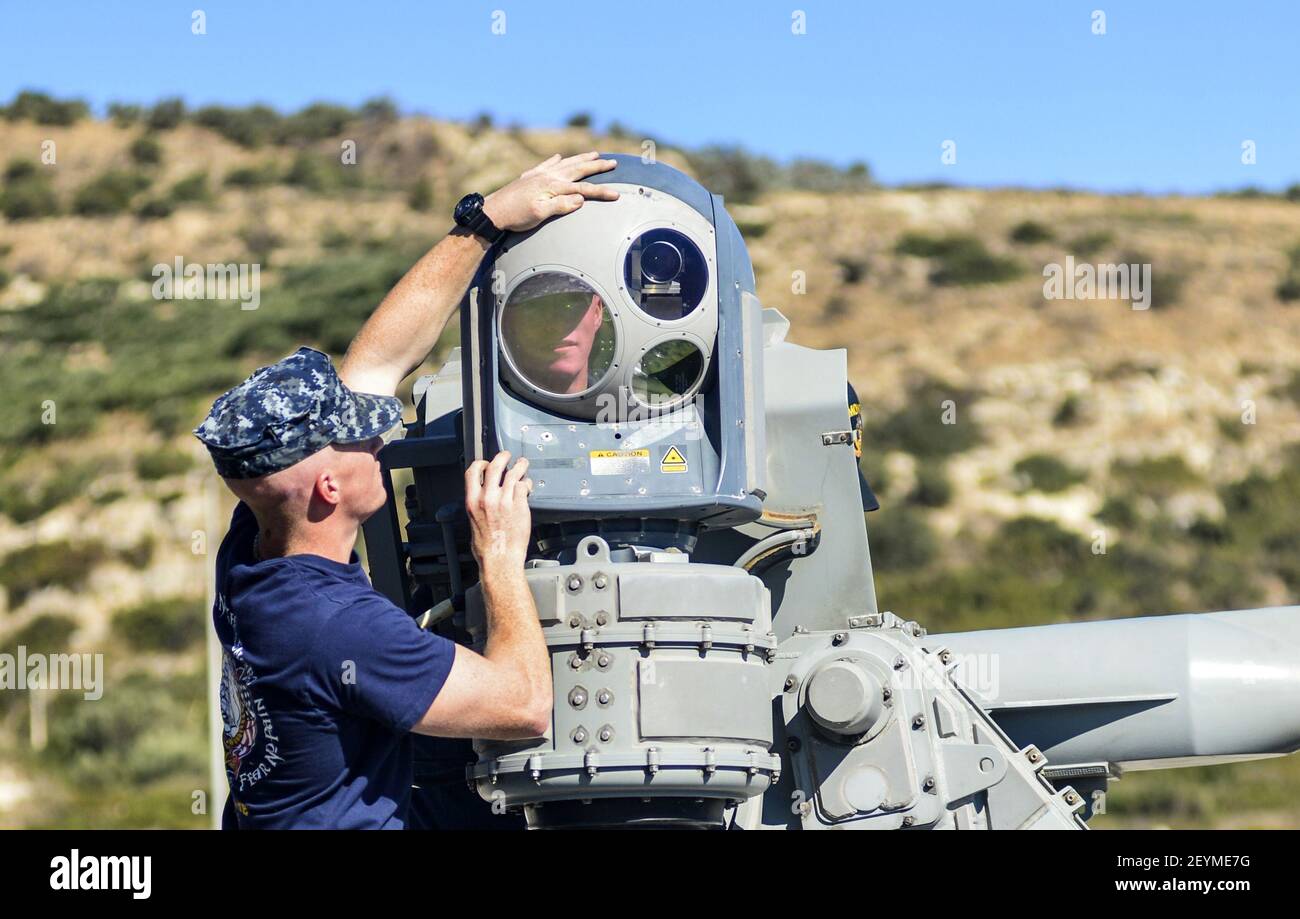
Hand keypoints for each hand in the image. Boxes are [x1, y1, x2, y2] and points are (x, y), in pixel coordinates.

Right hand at [464, 452, 532, 572]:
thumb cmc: (486, 547)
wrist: (500, 560)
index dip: (481, 463)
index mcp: (473, 502)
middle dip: (502, 457)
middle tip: (507, 456)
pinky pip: (524, 487)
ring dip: (519, 466)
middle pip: (495, 466)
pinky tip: (527, 486)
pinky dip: (526, 484)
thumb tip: (483, 498)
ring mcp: (505, 501)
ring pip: (513, 473)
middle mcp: (488, 498)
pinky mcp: (520, 506)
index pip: (473, 472)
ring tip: (522, 465)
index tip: (486, 463)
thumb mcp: (473, 522)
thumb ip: (478, 506)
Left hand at [481, 151, 618, 232]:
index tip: (617, 194)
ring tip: (594, 153)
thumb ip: (560, 206)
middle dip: (597, 166)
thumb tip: (580, 200)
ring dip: (581, 158)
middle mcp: (547, 176)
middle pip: (578, 168)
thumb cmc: (515, 216)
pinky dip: (556, 160)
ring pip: (565, 163)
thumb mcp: (539, 215)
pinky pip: (547, 164)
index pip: (583, 189)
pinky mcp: (530, 177)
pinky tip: (560, 157)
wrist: (493, 212)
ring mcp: (538, 175)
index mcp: (552, 186)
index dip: (601, 192)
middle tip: (613, 162)